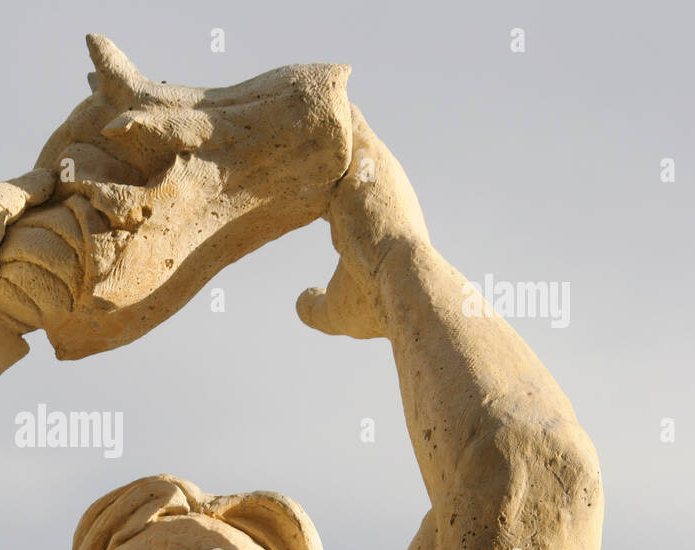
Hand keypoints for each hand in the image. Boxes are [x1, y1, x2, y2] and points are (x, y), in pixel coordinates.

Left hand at [296, 105, 429, 339]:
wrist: (404, 285)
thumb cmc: (377, 304)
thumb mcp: (337, 308)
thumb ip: (314, 304)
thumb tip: (300, 301)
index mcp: (376, 218)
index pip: (345, 192)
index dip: (322, 183)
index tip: (298, 176)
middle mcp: (380, 188)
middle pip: (348, 155)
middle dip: (320, 144)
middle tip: (289, 126)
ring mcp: (374, 172)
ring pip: (346, 132)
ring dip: (320, 120)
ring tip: (291, 99)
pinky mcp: (365, 162)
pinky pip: (344, 121)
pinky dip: (323, 112)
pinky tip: (294, 96)